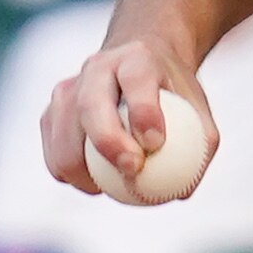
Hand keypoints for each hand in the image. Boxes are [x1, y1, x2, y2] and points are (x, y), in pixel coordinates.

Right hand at [44, 37, 193, 195]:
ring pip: (63, 131)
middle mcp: (98, 67)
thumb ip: (201, 145)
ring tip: (106, 188)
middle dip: (108, 141)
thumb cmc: (172, 94)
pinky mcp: (52, 109)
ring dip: (81, 167)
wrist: (137, 65)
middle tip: (131, 170)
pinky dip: (67, 170)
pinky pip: (52, 148)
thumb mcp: (198, 109)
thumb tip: (182, 192)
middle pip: (91, 104)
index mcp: (137, 59)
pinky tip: (92, 184)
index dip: (144, 112)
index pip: (137, 81)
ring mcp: (69, 87)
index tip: (155, 144)